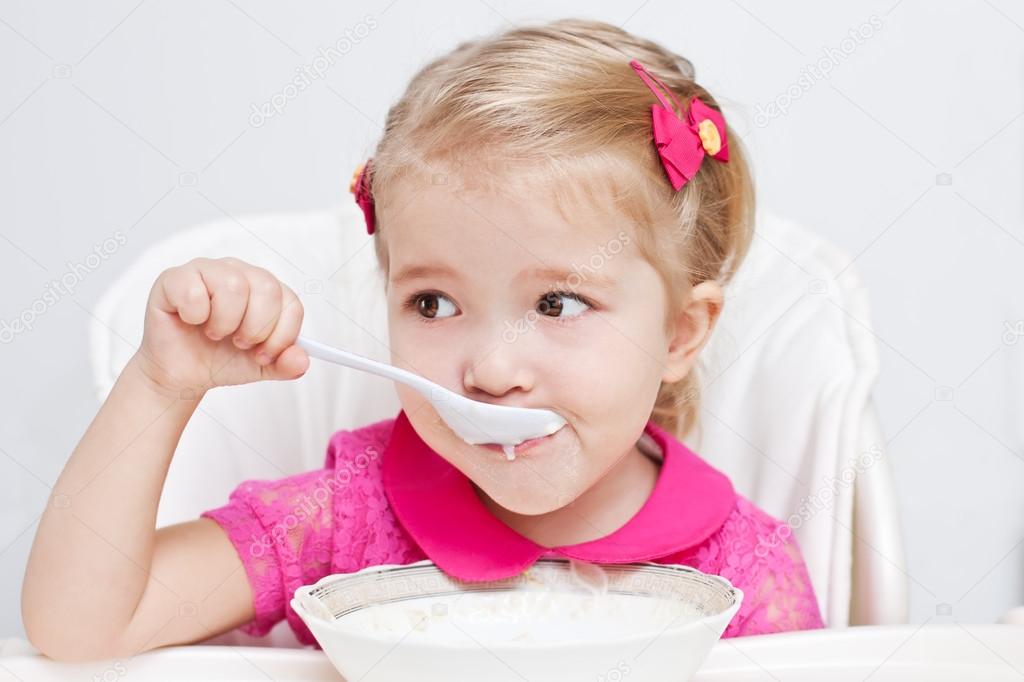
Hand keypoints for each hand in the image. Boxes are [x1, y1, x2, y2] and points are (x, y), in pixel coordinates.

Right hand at [133, 257, 308, 396]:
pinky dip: (194, 316)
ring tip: (214, 333)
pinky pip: (193, 290)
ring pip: (234, 285)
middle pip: (267, 287)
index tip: (262, 355)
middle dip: (255, 328)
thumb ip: (287, 364)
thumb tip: (301, 359)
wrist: (181, 372)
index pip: (291, 302)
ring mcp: (206, 270)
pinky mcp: (174, 278)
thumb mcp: (261, 366)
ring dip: (225, 322)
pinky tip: (190, 321)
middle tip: (238, 343)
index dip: (281, 335)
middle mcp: (239, 272)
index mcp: (265, 289)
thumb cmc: (221, 359)